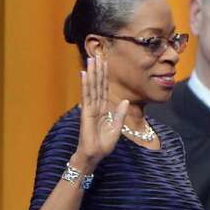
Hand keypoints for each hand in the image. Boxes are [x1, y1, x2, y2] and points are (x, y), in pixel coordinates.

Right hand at [75, 56, 127, 170]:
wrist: (95, 155)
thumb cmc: (103, 144)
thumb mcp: (117, 127)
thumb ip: (120, 114)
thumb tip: (126, 101)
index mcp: (103, 109)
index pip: (104, 89)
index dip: (105, 76)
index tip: (105, 63)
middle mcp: (95, 106)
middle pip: (97, 84)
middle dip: (98, 70)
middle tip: (98, 54)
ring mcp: (89, 108)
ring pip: (91, 87)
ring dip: (91, 73)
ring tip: (91, 59)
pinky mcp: (86, 113)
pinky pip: (86, 96)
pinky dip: (85, 85)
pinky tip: (84, 74)